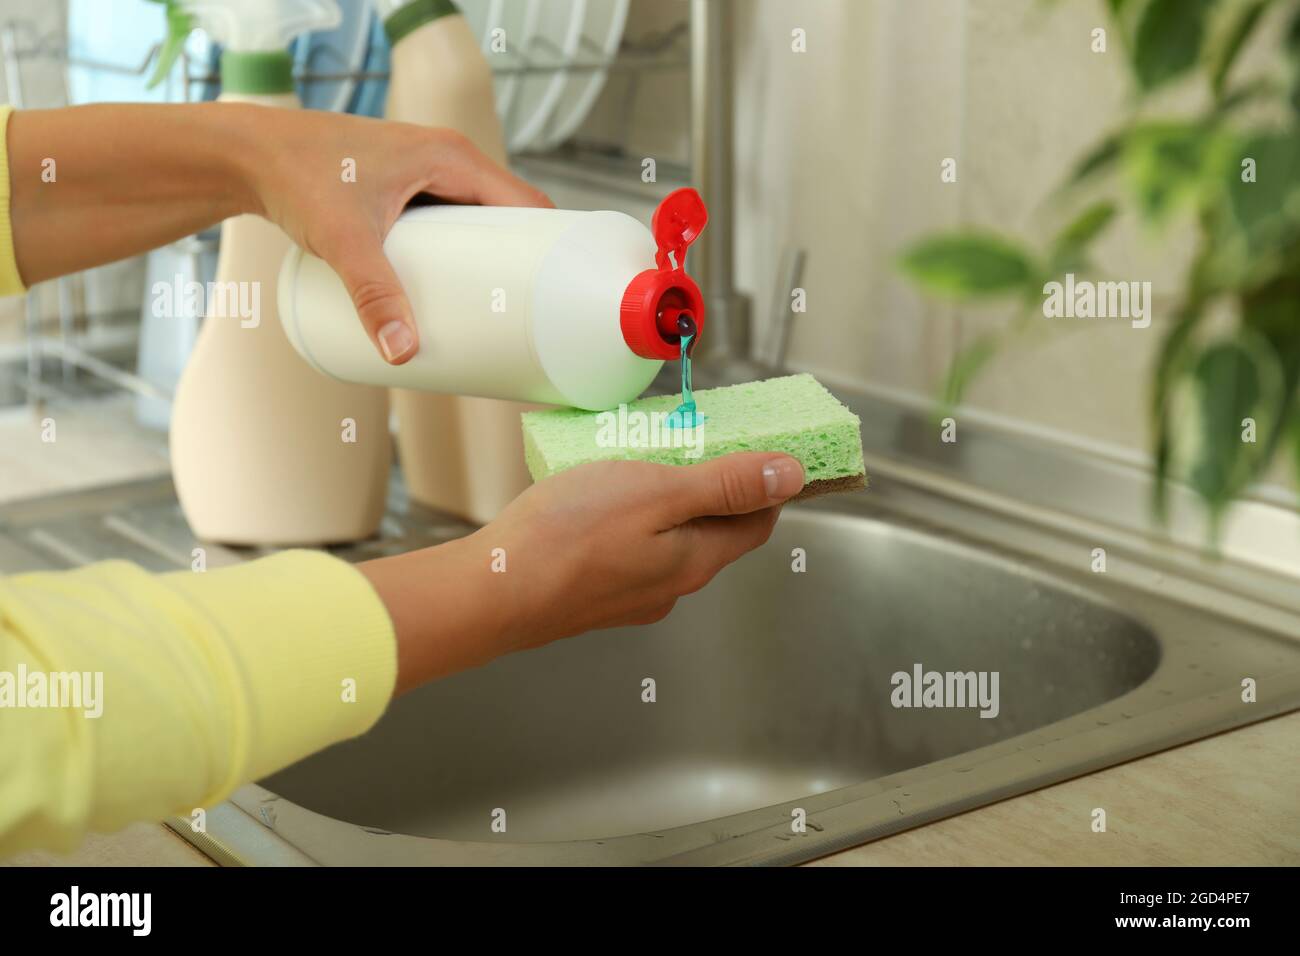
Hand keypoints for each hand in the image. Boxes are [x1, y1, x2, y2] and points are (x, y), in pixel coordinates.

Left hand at [7, 103, 551, 363]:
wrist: (246, 152)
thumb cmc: (296, 176)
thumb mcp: (344, 239)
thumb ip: (374, 295)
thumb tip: (403, 355)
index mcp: (453, 157)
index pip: (527, 202)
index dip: (553, 245)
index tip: (563, 292)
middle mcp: (445, 160)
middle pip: (506, 217)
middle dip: (523, 265)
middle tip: (531, 319)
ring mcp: (422, 174)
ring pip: (476, 223)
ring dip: (492, 261)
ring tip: (503, 315)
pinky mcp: (400, 191)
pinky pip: (449, 223)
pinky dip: (463, 253)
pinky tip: (464, 287)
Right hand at [359, 452, 805, 693]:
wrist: (492, 592)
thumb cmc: (567, 538)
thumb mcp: (657, 491)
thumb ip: (726, 483)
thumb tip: (791, 476)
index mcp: (697, 560)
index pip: (758, 521)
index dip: (767, 483)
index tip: (762, 446)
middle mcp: (671, 586)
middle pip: (713, 529)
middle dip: (713, 485)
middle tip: (696, 439)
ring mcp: (630, 594)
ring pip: (668, 539)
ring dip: (667, 500)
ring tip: (642, 459)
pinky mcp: (594, 592)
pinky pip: (628, 548)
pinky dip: (629, 518)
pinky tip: (599, 495)